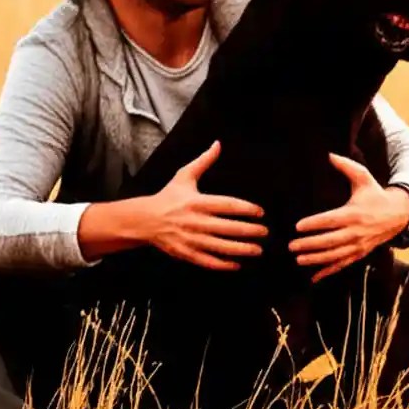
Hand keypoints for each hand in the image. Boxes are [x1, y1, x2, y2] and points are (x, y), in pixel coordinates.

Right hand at [142, 140, 267, 269]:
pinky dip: (222, 264)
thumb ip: (204, 161)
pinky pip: (207, 261)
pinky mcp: (185, 252)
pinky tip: (237, 265)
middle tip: (265, 233)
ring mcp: (190, 239)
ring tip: (258, 250)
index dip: (245, 209)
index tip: (260, 212)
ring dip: (240, 250)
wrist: (144, 220)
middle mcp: (195, 221)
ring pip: (220, 247)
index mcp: (197, 201)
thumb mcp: (184, 176)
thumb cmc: (168, 197)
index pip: (227, 205)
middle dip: (248, 231)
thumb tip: (218, 144)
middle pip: (226, 228)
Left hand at [290, 152, 408, 282]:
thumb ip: (346, 166)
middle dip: (309, 244)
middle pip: (329, 241)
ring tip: (298, 260)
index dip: (314, 224)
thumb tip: (328, 154)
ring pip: (334, 255)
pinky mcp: (359, 254)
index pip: (330, 220)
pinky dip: (328, 272)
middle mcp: (356, 231)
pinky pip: (342, 264)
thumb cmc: (376, 195)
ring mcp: (358, 245)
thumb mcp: (364, 178)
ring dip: (316, 259)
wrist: (398, 214)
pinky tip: (313, 278)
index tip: (297, 226)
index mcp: (354, 213)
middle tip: (291, 246)